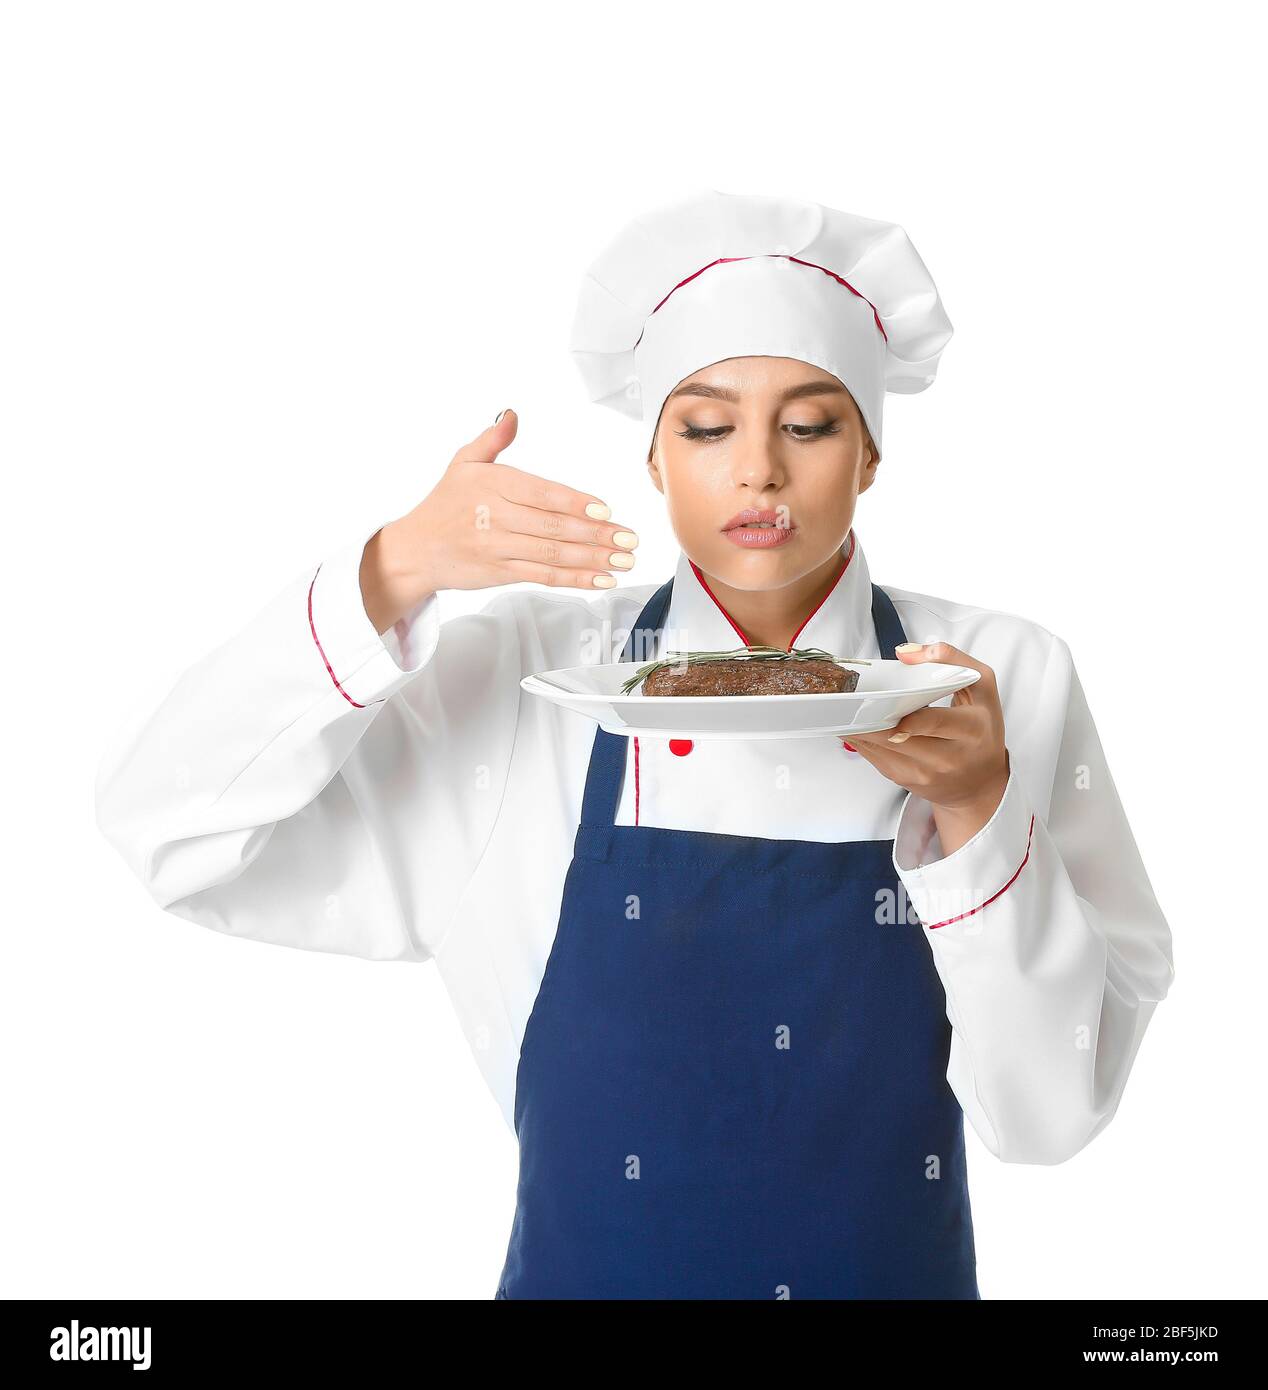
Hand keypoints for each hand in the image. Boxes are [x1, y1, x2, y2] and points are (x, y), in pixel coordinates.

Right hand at [359, 410, 639, 631]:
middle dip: (596, 535)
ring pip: (553, 555)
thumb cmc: (444, 504)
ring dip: (594, 560)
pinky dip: (576, 579)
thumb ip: (492, 439)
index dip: (575, 503)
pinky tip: (602, 579)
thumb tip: (512, 414)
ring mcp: (499, 549)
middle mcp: (495, 518)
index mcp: (491, 485)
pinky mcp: (501, 574)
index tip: (605, 509)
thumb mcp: (462, 463)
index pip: (541, 494)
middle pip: (553, 528)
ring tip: (625, 560)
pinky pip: (544, 577)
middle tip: (629, 538)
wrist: (415, 550)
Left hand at [848, 641, 1009, 855]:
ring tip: (844, 706)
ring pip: (878, 747)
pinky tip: (854, 722)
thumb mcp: (981, 687)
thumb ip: (951, 658)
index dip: (908, 717)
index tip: (884, 705)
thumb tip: (906, 652)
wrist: (980, 783)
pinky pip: (873, 757)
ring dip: (858, 726)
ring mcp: (924, 773)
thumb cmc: (981, 729)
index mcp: (971, 730)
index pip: (935, 722)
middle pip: (897, 737)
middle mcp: (948, 757)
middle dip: (869, 717)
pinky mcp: (904, 780)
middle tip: (847, 697)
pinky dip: (860, 737)